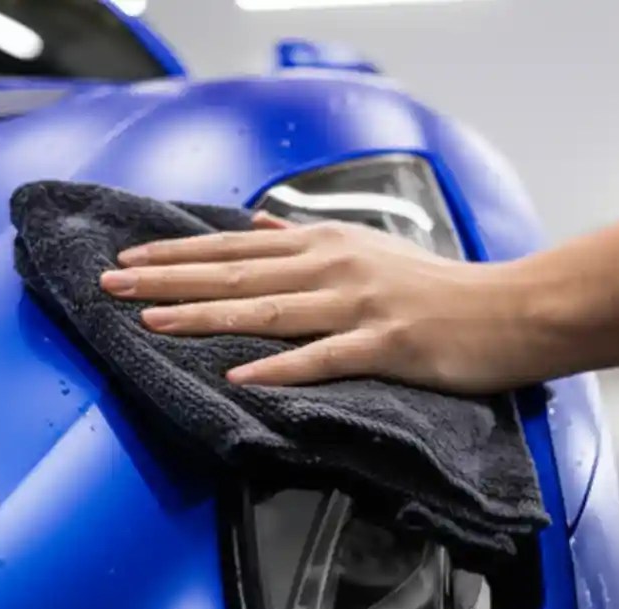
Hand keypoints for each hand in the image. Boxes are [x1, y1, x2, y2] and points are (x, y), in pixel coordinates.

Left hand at [99, 213, 542, 391]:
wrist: (507, 310)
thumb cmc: (437, 285)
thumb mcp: (366, 246)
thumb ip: (307, 236)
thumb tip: (257, 222)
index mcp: (325, 243)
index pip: (234, 246)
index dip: (177, 253)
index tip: (128, 259)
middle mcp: (333, 266)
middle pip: (236, 273)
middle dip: (168, 279)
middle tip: (111, 284)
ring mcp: (358, 304)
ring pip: (267, 310)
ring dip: (205, 316)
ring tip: (152, 322)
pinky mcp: (385, 345)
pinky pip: (324, 358)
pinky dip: (280, 368)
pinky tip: (239, 377)